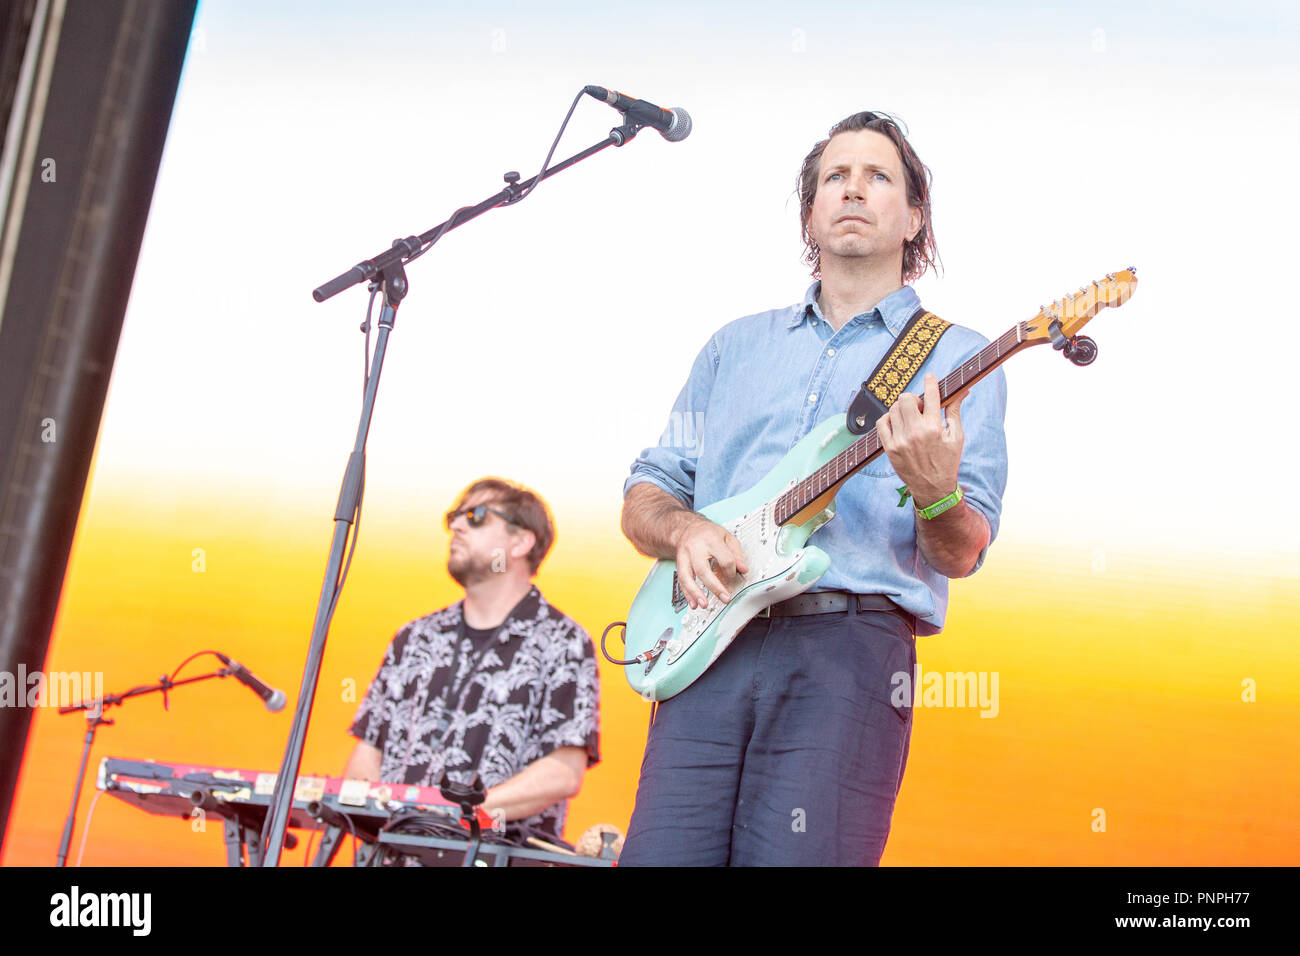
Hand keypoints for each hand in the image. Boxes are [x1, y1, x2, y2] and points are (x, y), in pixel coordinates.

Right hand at [673, 514, 748, 608]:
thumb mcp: (727, 537)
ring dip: (695, 593)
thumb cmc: (708, 533)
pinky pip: (681, 581)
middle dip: (714, 587)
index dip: (731, 571)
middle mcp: (695, 548)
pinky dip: (687, 594)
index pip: (724, 559)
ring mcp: (684, 556)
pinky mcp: (678, 564)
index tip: (734, 576)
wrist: (686, 528)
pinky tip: (694, 604)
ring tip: (704, 605)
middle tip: (725, 598)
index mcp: (710, 539)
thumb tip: (743, 569)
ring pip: (687, 577)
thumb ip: (736, 553)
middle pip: (703, 570)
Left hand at [876, 373, 967, 507]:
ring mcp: (900, 440)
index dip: (930, 382)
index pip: (930, 396)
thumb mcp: (956, 437)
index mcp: (934, 428)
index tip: (930, 377)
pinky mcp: (890, 448)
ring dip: (902, 408)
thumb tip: (962, 392)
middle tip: (919, 407)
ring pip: (893, 409)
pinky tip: (898, 423)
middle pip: (906, 399)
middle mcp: (915, 433)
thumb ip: (955, 412)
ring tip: (910, 417)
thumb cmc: (947, 462)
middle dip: (913, 398)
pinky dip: (888, 418)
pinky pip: (881, 423)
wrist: (933, 489)